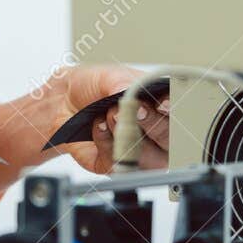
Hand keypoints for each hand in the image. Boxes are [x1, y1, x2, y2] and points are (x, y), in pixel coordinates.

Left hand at [39, 65, 169, 174]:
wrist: (61, 102)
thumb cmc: (91, 87)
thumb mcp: (109, 76)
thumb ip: (124, 83)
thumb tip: (133, 93)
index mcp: (161, 105)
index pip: (181, 112)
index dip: (175, 112)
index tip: (162, 106)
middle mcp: (155, 132)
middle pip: (171, 138)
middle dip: (152, 123)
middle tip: (136, 111)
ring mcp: (140, 152)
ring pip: (149, 156)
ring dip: (127, 133)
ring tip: (109, 116)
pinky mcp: (119, 166)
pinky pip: (119, 163)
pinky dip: (106, 142)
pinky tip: (98, 128)